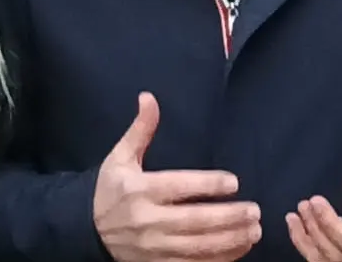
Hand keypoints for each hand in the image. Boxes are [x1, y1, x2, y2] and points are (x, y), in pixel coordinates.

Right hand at [94, 93, 261, 261]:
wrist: (87, 231)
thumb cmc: (110, 189)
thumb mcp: (120, 157)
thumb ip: (140, 130)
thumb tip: (149, 97)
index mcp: (139, 190)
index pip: (178, 187)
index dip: (207, 185)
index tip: (233, 182)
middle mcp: (147, 221)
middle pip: (193, 221)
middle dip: (228, 217)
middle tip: (255, 210)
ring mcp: (153, 248)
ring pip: (197, 247)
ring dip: (230, 240)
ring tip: (254, 231)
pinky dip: (219, 259)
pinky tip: (240, 249)